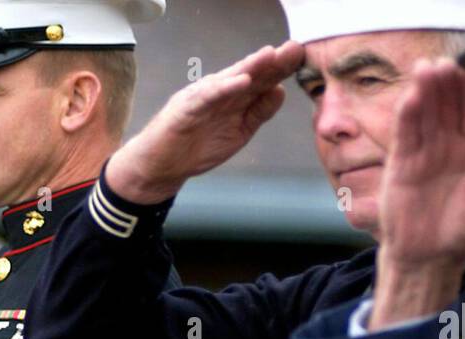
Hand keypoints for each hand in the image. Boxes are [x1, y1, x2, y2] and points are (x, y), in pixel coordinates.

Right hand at [105, 41, 304, 204]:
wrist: (162, 165)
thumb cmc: (196, 147)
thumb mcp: (239, 132)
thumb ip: (258, 113)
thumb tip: (280, 92)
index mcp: (234, 98)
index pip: (261, 80)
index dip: (281, 69)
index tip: (302, 58)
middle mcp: (220, 92)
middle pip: (250, 74)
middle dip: (272, 62)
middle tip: (294, 48)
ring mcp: (203, 97)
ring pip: (230, 79)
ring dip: (251, 66)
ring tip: (271, 55)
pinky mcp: (187, 108)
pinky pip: (208, 96)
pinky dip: (225, 88)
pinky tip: (242, 81)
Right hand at [370, 59, 464, 327]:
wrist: (427, 258)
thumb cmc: (461, 234)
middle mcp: (451, 145)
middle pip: (450, 106)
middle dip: (449, 83)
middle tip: (447, 63)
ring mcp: (426, 152)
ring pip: (427, 114)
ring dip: (426, 91)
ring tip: (425, 69)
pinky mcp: (402, 163)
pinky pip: (405, 134)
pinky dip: (406, 115)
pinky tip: (410, 97)